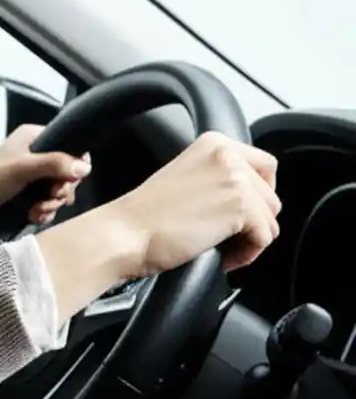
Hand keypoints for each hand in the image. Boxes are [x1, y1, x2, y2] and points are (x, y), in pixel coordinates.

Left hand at [0, 124, 90, 241]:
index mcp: (33, 137)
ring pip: (56, 190)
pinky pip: (45, 203)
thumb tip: (86, 167)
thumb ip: (54, 164)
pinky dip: (43, 211)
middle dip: (61, 190)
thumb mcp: (22, 169)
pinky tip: (34, 218)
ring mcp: (28, 175)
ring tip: (37, 212)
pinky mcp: (23, 195)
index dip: (75, 165)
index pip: (70, 145)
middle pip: (67, 171)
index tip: (67, 181)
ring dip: (51, 204)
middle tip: (51, 199)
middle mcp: (33, 152)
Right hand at [106, 131, 281, 276]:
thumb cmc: (146, 216)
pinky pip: (265, 238)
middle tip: (224, 237)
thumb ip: (219, 177)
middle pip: (271, 196)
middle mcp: (228, 154)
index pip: (265, 166)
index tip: (237, 213)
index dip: (256, 195)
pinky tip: (221, 255)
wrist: (126, 233)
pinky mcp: (242, 207)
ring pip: (271, 219)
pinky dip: (246, 254)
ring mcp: (237, 179)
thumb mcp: (187, 177)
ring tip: (220, 248)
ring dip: (249, 240)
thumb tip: (251, 198)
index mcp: (214, 143)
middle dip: (252, 222)